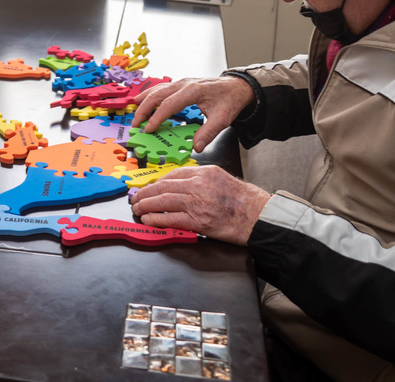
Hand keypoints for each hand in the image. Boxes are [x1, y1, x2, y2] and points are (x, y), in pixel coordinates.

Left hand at [130, 165, 270, 244]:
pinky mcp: (198, 221)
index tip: (149, 186)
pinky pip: (171, 219)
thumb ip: (202, 179)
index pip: (174, 174)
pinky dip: (156, 219)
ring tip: (138, 209)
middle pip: (164, 186)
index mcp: (204, 172)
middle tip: (136, 197)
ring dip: (146, 205)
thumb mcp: (222, 179)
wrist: (257, 217)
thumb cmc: (244, 201)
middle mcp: (199, 185)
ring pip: (163, 201)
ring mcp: (197, 203)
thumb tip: (181, 186)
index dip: (157, 181)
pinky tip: (148, 219)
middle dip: (146, 192)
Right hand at [131, 75, 254, 151]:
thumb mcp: (223, 119)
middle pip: (157, 95)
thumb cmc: (230, 99)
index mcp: (193, 91)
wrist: (237, 86)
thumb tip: (196, 147)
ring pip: (157, 90)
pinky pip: (161, 88)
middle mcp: (184, 84)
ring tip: (134, 113)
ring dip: (144, 101)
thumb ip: (208, 133)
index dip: (156, 117)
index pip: (169, 104)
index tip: (148, 129)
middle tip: (136, 125)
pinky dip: (149, 94)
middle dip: (144, 110)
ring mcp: (181, 83)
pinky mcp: (181, 85)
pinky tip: (141, 99)